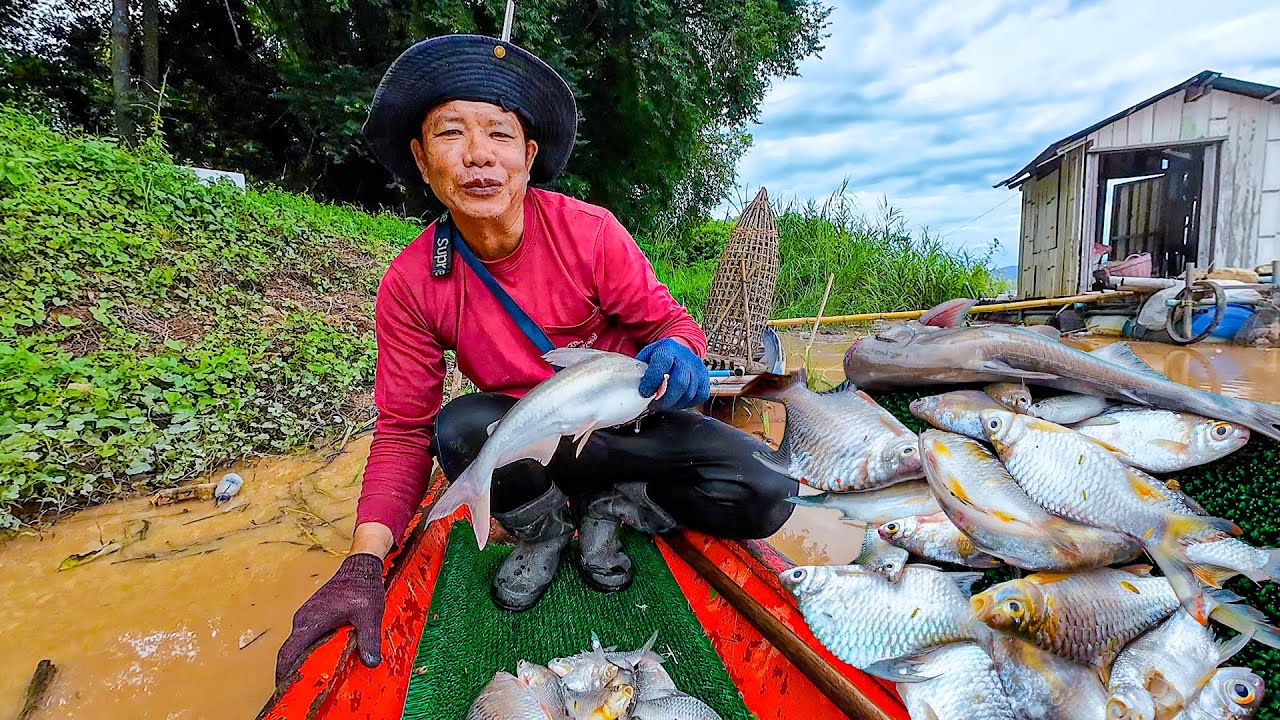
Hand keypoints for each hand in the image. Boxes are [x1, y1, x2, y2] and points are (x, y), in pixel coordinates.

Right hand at [274, 552, 385, 683]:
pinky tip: (320, 659)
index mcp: (312, 621)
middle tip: (300, 688)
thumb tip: (370, 662)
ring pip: (298, 643)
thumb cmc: (363, 587)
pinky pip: (305, 636)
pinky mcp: (312, 614)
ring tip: (310, 678)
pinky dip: (307, 650)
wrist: (360, 565)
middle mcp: (303, 619)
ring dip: (300, 660)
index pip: (289, 651)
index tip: (283, 687)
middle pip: (291, 650)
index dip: (283, 671)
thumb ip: (369, 638)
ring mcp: (306, 615)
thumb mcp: (370, 615)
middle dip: (292, 670)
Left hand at [636, 338, 709, 410]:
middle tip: (654, 406)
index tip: (644, 392)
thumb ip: (641, 368)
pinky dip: (687, 403)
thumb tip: (630, 386)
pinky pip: (700, 396)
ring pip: (690, 392)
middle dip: (665, 399)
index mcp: (667, 349)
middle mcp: (685, 358)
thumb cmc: (662, 356)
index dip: (652, 380)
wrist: (682, 348)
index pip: (662, 363)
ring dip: (674, 404)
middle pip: (680, 382)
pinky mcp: (705, 379)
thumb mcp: (648, 355)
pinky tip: (677, 402)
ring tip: (663, 405)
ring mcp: (697, 369)